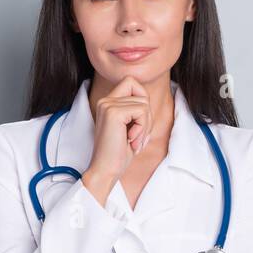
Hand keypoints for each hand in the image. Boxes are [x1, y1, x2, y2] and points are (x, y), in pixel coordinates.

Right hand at [82, 76, 152, 202]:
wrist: (105, 170)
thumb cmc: (119, 153)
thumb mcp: (130, 127)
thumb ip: (136, 111)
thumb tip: (147, 99)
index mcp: (107, 102)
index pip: (132, 82)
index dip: (143, 98)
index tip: (138, 123)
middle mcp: (105, 100)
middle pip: (142, 94)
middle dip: (147, 118)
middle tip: (137, 137)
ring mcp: (108, 105)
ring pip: (144, 104)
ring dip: (145, 126)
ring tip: (134, 141)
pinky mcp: (113, 112)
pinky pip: (142, 111)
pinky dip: (142, 128)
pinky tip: (131, 140)